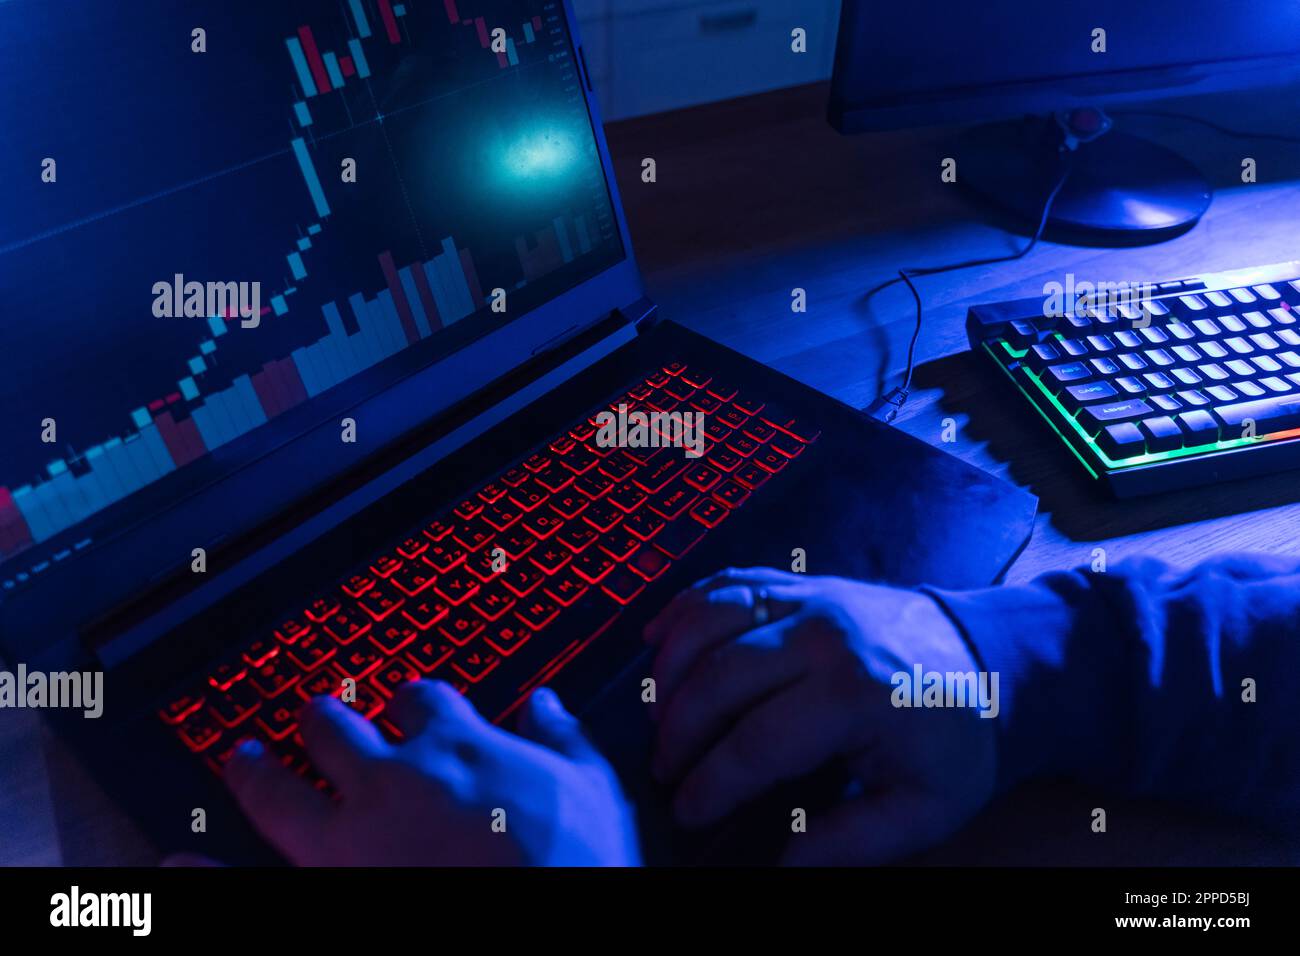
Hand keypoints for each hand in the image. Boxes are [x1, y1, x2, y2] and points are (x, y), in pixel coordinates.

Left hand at [188, 682, 638, 865]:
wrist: (555, 922)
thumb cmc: (579, 866)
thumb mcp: (593, 789)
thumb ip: (563, 740)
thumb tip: (545, 708)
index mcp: (457, 746)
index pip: (420, 701)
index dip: (413, 702)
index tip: (412, 708)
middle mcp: (393, 780)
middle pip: (337, 730)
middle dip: (323, 721)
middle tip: (315, 718)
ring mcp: (349, 841)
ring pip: (281, 790)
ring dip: (256, 772)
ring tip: (240, 760)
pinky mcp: (326, 889)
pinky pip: (248, 884)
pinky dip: (204, 879)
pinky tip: (176, 867)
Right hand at [644, 567, 995, 864]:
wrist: (990, 657)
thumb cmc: (953, 737)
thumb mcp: (924, 807)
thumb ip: (852, 842)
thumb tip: (784, 867)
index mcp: (854, 696)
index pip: (756, 743)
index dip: (710, 784)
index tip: (687, 812)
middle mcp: (823, 637)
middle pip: (719, 678)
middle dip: (678, 731)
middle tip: (663, 769)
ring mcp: (810, 599)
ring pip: (712, 618)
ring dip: (670, 665)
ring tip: (655, 713)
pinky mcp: (802, 582)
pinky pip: (729, 583)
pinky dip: (685, 607)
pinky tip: (657, 636)